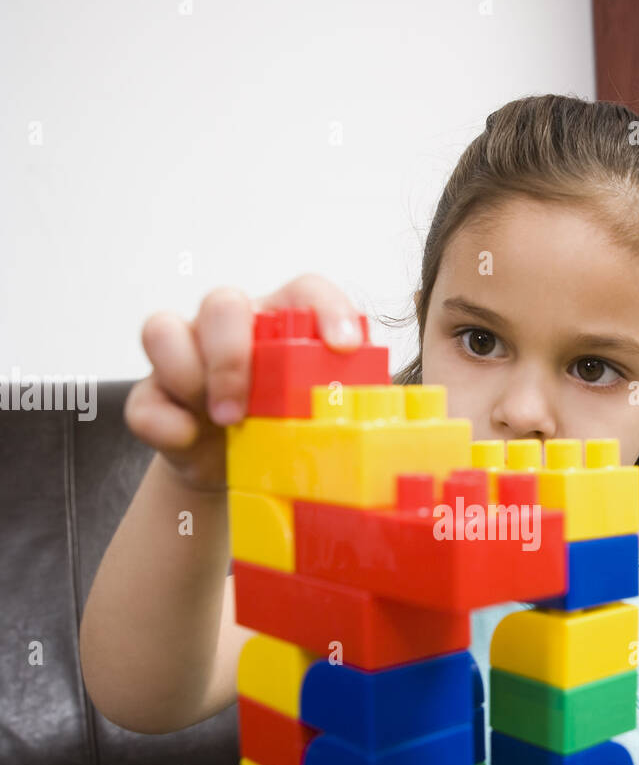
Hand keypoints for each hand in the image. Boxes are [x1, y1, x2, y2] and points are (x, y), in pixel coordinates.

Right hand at [124, 274, 363, 492]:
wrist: (236, 472)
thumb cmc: (284, 431)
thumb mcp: (318, 419)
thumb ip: (338, 408)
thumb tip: (368, 420)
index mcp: (282, 324)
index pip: (306, 291)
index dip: (327, 310)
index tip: (344, 347)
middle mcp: (232, 327)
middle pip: (222, 303)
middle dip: (231, 357)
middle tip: (243, 411)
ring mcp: (187, 355)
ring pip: (163, 330)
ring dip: (188, 378)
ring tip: (219, 422)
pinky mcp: (152, 394)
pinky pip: (143, 398)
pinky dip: (162, 422)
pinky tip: (186, 440)